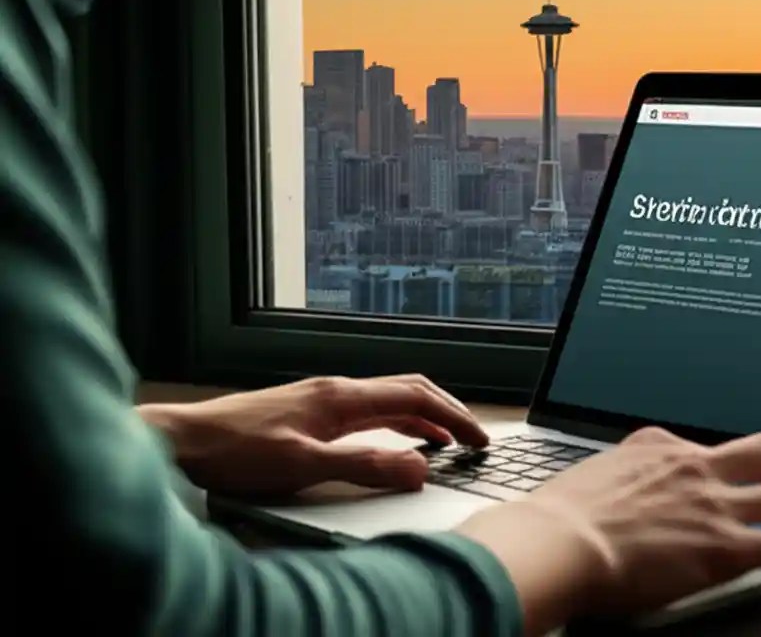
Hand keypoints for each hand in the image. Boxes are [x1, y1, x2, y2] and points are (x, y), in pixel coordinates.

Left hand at [138, 375, 487, 496]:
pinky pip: (368, 410)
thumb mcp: (304, 465)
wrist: (182, 440)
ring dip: (423, 417)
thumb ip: (365, 466)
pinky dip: (396, 422)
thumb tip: (419, 469)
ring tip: (446, 440)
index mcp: (342, 397)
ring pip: (388, 400)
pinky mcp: (308, 412)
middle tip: (474, 437)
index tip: (479, 438)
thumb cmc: (235, 451)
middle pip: (408, 391)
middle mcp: (336, 390)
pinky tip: (394, 441)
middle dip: (447, 412)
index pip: (415, 396)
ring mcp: (322, 399)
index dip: (454, 416)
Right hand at [454, 427, 760, 634]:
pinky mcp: (729, 546)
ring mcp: (715, 503)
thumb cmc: (554, 524)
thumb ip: (608, 488)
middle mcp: (693, 466)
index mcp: (655, 448)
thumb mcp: (584, 485)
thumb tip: (599, 506)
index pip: (704, 448)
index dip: (723, 471)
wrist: (557, 543)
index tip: (726, 488)